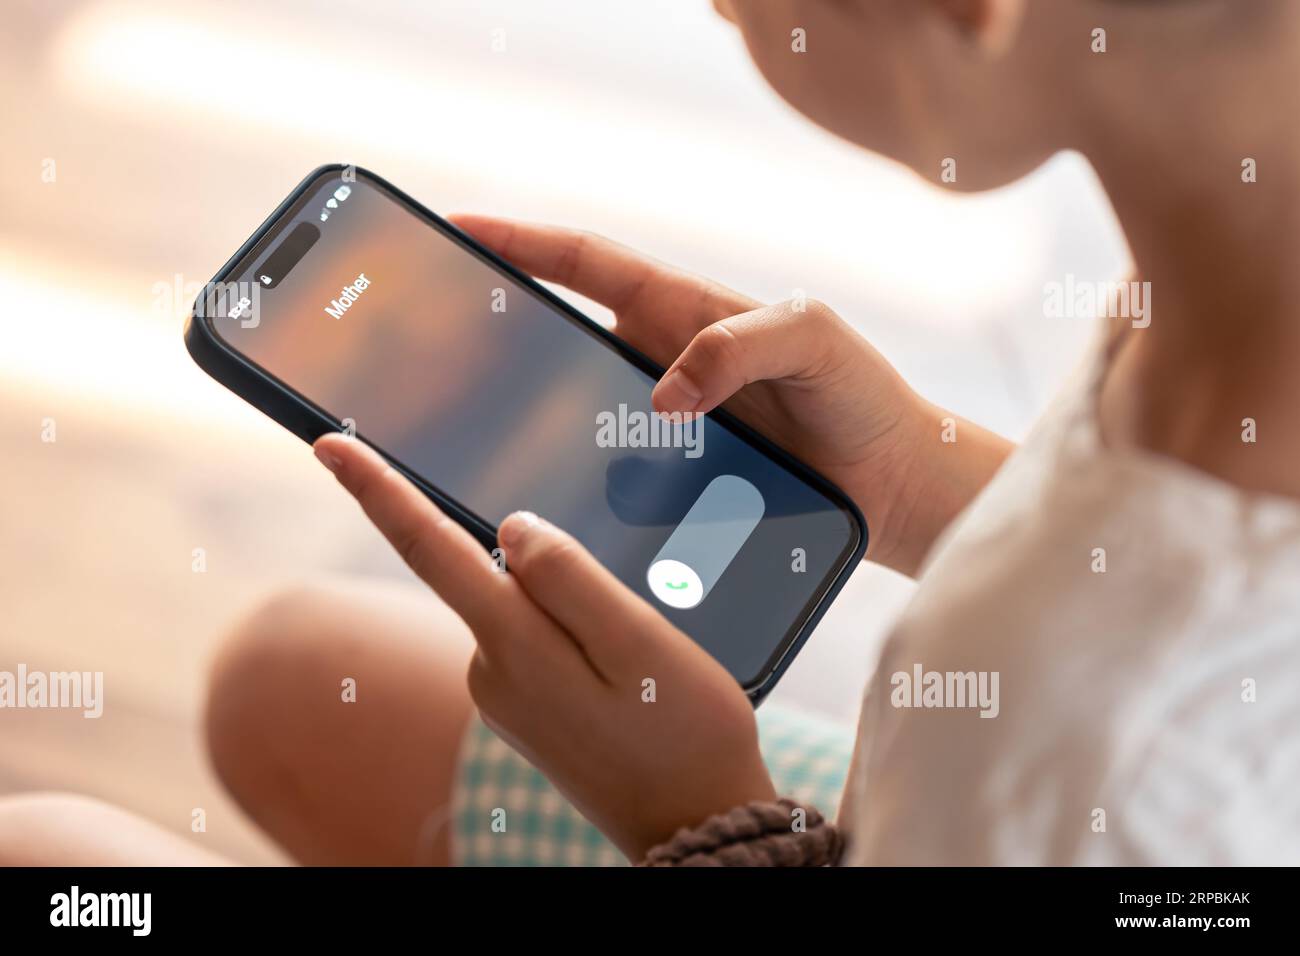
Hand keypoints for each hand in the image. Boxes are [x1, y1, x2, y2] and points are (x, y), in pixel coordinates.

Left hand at [313, 434, 775, 860]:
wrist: (694, 825)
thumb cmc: (681, 732)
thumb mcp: (639, 641)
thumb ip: (570, 578)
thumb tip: (511, 526)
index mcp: (515, 646)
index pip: (430, 549)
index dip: (379, 492)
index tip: (329, 446)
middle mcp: (490, 672)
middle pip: (497, 573)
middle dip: (554, 569)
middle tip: (635, 628)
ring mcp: (504, 696)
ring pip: (526, 609)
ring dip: (579, 612)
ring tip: (644, 666)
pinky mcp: (524, 710)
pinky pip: (539, 643)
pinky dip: (578, 639)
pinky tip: (626, 680)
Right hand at [450, 215, 1012, 575]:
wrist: (893, 486)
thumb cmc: (863, 398)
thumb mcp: (815, 341)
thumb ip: (744, 345)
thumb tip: (665, 393)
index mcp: (686, 309)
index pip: (589, 262)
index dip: (523, 240)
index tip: (461, 225)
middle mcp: (663, 358)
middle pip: (562, 330)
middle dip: (497, 322)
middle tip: (433, 333)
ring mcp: (663, 418)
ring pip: (576, 404)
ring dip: (524, 408)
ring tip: (463, 422)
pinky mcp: (671, 474)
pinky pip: (606, 467)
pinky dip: (570, 473)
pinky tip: (539, 501)